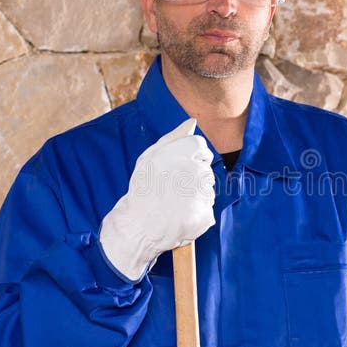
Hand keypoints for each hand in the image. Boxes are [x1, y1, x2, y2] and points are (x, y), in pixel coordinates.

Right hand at [100, 118, 214, 279]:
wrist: (139, 224)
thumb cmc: (143, 188)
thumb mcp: (152, 156)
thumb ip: (174, 137)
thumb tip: (192, 123)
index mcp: (184, 152)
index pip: (201, 149)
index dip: (191, 159)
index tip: (178, 170)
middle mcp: (196, 169)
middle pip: (205, 170)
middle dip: (192, 178)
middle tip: (172, 190)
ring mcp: (203, 193)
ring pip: (208, 190)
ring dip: (195, 196)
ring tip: (175, 203)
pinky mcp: (206, 213)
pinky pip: (208, 209)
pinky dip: (197, 213)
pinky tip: (180, 215)